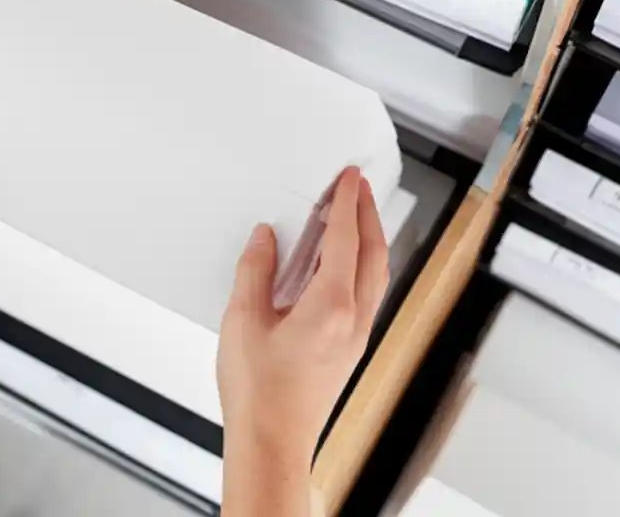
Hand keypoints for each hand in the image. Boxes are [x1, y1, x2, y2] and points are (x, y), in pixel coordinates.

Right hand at [218, 167, 389, 467]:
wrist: (272, 442)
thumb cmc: (258, 393)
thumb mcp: (243, 321)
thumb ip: (255, 272)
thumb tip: (265, 239)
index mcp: (331, 305)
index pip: (345, 239)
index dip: (347, 203)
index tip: (349, 178)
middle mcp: (354, 319)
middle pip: (374, 254)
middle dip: (368, 215)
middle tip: (360, 187)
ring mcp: (356, 336)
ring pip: (376, 275)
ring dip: (370, 240)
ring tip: (356, 217)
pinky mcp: (349, 349)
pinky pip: (368, 294)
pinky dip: (363, 266)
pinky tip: (344, 266)